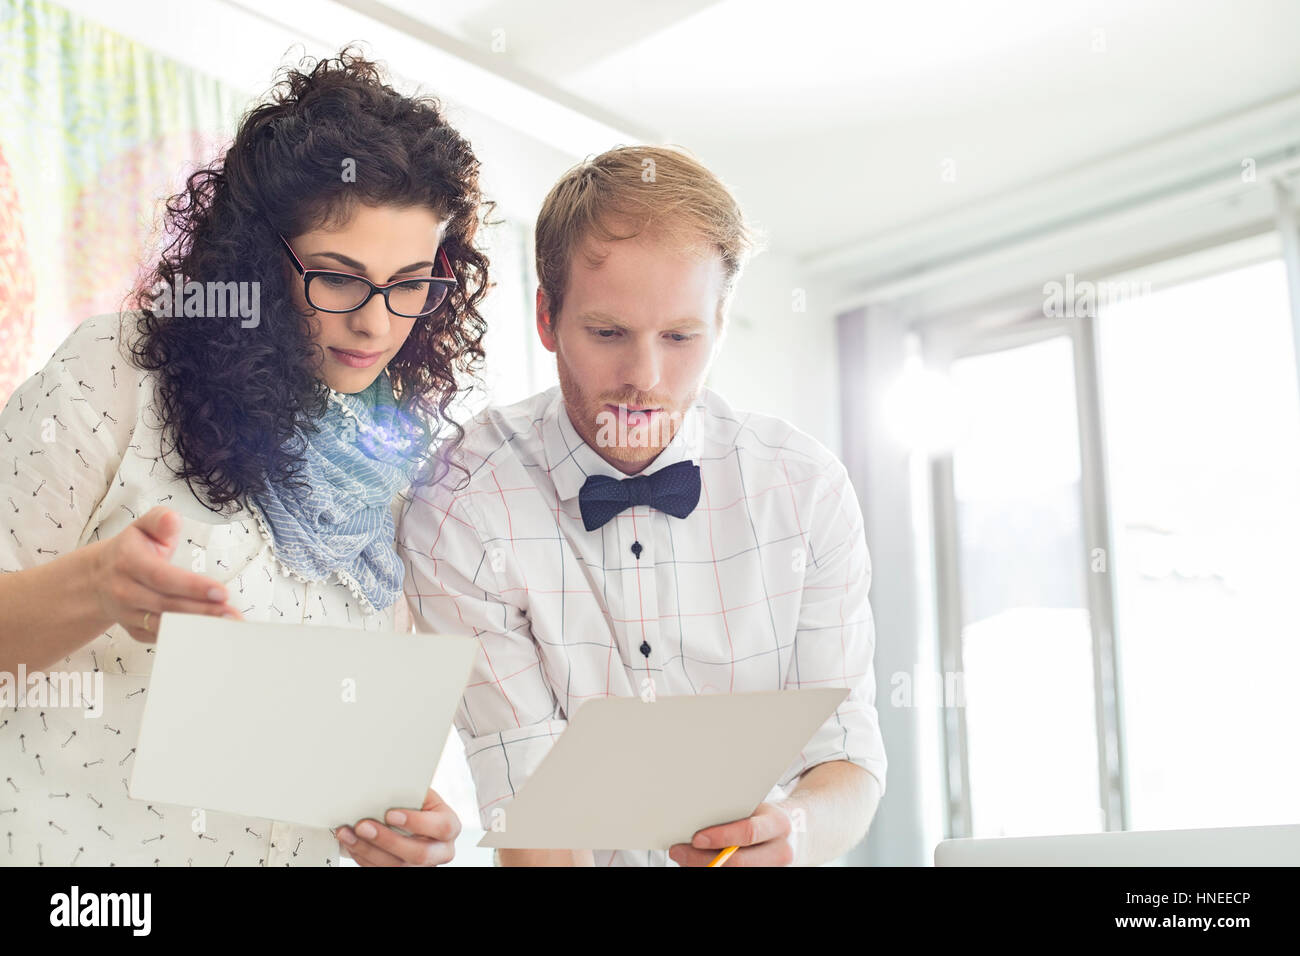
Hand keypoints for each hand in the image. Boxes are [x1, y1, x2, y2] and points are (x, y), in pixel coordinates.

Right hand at [91, 505, 243, 642]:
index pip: (163, 577)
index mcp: (128, 562)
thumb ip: (160, 520)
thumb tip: (172, 519)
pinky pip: (159, 638)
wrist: (97, 578)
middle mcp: (124, 591)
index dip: (192, 586)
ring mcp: (127, 614)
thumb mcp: (143, 527)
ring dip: (196, 627)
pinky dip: (183, 638)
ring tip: (226, 625)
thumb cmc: (131, 550)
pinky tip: (206, 634)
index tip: (221, 592)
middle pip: (167, 605)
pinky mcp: (133, 630)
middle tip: (231, 613)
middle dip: (202, 611)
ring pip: (163, 625)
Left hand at [337, 787, 459, 865]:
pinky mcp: (404, 871)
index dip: (416, 822)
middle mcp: (441, 851)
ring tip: (349, 834)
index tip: (390, 814)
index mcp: (450, 826)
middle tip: (363, 826)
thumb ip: (410, 794)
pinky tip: (351, 843)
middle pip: (419, 854)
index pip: (441, 827)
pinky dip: (363, 856)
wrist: (414, 818)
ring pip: (396, 866)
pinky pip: (381, 870)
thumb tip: (384, 787)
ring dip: (368, 850)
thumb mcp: (421, 795)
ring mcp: (422, 866)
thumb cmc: (417, 803)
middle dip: (387, 840)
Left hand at [668, 802, 796, 866]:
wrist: (801, 831)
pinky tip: (700, 866)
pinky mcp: (770, 877)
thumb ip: (734, 814)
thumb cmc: (769, 817)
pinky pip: (739, 878)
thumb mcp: (758, 808)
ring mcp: (778, 869)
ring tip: (684, 859)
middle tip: (678, 852)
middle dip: (702, 859)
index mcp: (779, 824)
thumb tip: (694, 819)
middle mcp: (782, 851)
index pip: (748, 833)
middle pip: (738, 863)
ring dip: (703, 868)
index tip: (696, 838)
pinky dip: (715, 872)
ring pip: (736, 875)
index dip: (720, 837)